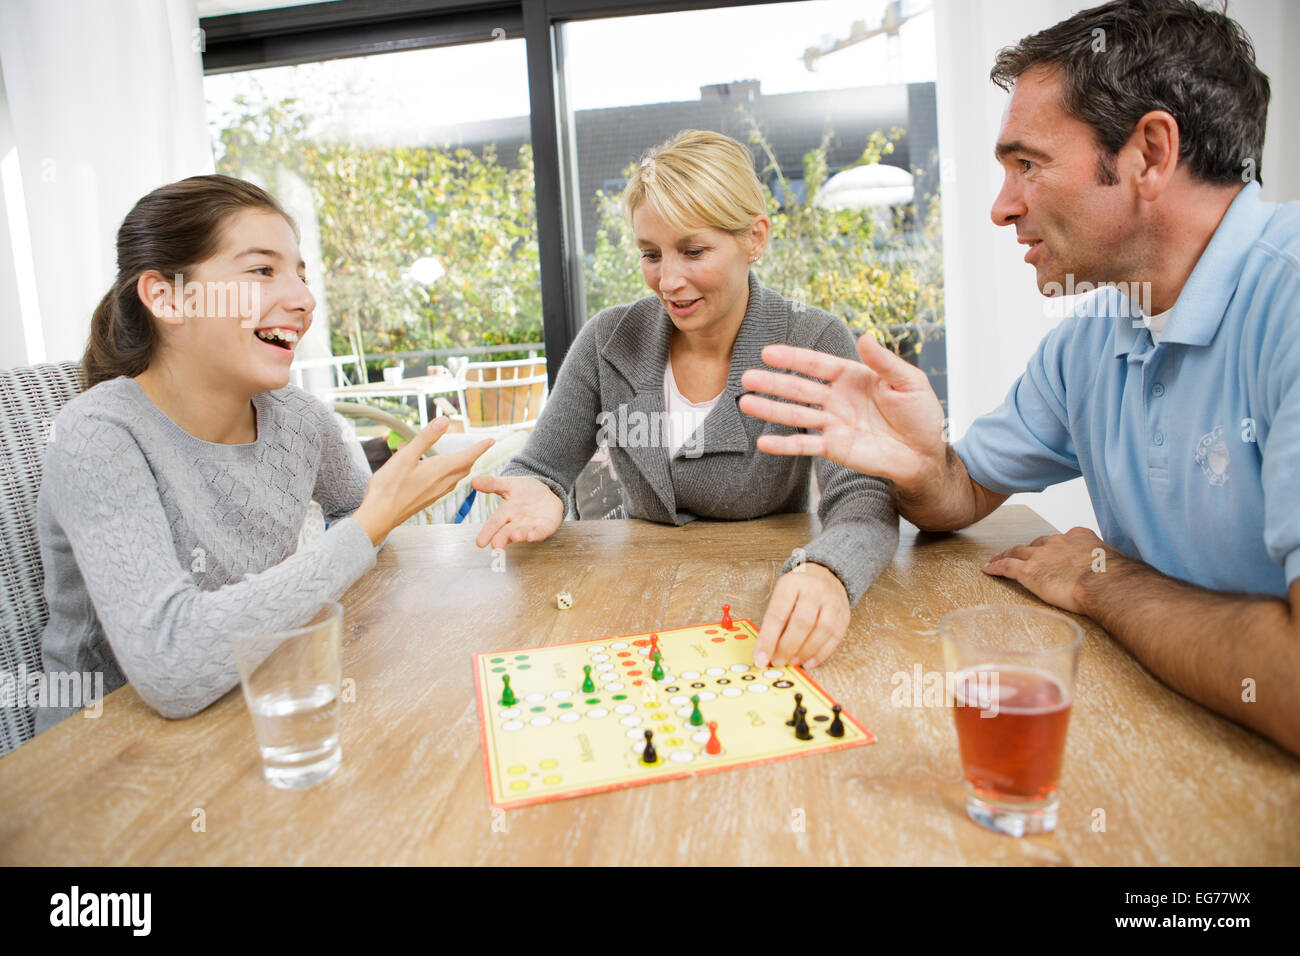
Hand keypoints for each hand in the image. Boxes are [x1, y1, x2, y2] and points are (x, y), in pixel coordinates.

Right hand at [353, 418, 492, 544]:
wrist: (379, 516)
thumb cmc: (389, 487)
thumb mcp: (406, 456)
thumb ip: (426, 438)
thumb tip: (443, 421)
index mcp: (440, 470)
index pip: (467, 456)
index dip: (480, 448)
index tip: (490, 441)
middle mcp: (442, 483)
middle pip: (465, 468)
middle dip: (473, 456)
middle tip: (480, 448)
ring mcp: (435, 493)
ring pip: (457, 478)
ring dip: (464, 467)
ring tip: (465, 459)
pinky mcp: (428, 499)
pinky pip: (447, 486)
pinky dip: (452, 476)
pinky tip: (444, 476)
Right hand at [471, 474, 564, 549]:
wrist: (544, 491)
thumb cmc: (523, 491)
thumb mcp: (507, 484)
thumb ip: (491, 484)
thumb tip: (473, 480)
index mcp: (505, 514)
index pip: (493, 524)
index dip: (486, 533)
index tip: (479, 543)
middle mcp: (516, 523)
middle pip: (507, 532)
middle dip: (502, 539)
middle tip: (496, 545)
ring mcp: (531, 526)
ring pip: (524, 533)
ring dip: (519, 536)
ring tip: (515, 537)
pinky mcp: (546, 526)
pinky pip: (542, 531)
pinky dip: (538, 534)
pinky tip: (533, 536)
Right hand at [738, 335, 946, 491]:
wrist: (926, 455)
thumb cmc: (922, 416)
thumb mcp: (909, 382)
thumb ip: (885, 362)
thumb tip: (866, 336)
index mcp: (853, 377)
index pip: (817, 364)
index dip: (793, 358)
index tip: (768, 352)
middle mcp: (838, 399)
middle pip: (799, 388)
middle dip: (773, 383)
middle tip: (747, 377)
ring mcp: (834, 424)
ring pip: (796, 415)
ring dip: (770, 409)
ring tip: (745, 403)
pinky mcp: (835, 448)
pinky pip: (805, 446)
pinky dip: (784, 445)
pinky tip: (763, 442)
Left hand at [754, 563, 850, 668]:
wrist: (824, 575)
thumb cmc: (797, 590)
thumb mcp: (781, 596)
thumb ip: (774, 621)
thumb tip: (765, 651)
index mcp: (792, 583)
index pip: (778, 614)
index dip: (768, 639)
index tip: (761, 657)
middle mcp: (814, 589)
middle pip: (802, 623)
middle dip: (787, 647)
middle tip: (778, 661)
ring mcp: (832, 601)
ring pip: (821, 631)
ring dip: (804, 652)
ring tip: (792, 661)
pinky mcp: (844, 614)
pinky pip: (834, 637)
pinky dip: (820, 654)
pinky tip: (809, 662)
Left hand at [982, 527, 1115, 615]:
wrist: (1107, 584)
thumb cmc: (1117, 579)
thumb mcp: (1114, 563)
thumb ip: (1105, 564)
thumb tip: (1112, 575)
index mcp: (1078, 536)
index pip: (1061, 541)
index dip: (1054, 548)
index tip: (1051, 554)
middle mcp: (1057, 541)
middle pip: (1037, 544)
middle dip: (1029, 550)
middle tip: (1022, 557)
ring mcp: (1041, 555)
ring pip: (1017, 552)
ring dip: (1006, 555)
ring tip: (996, 559)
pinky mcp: (1029, 570)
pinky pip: (1006, 565)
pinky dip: (995, 566)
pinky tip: (987, 569)